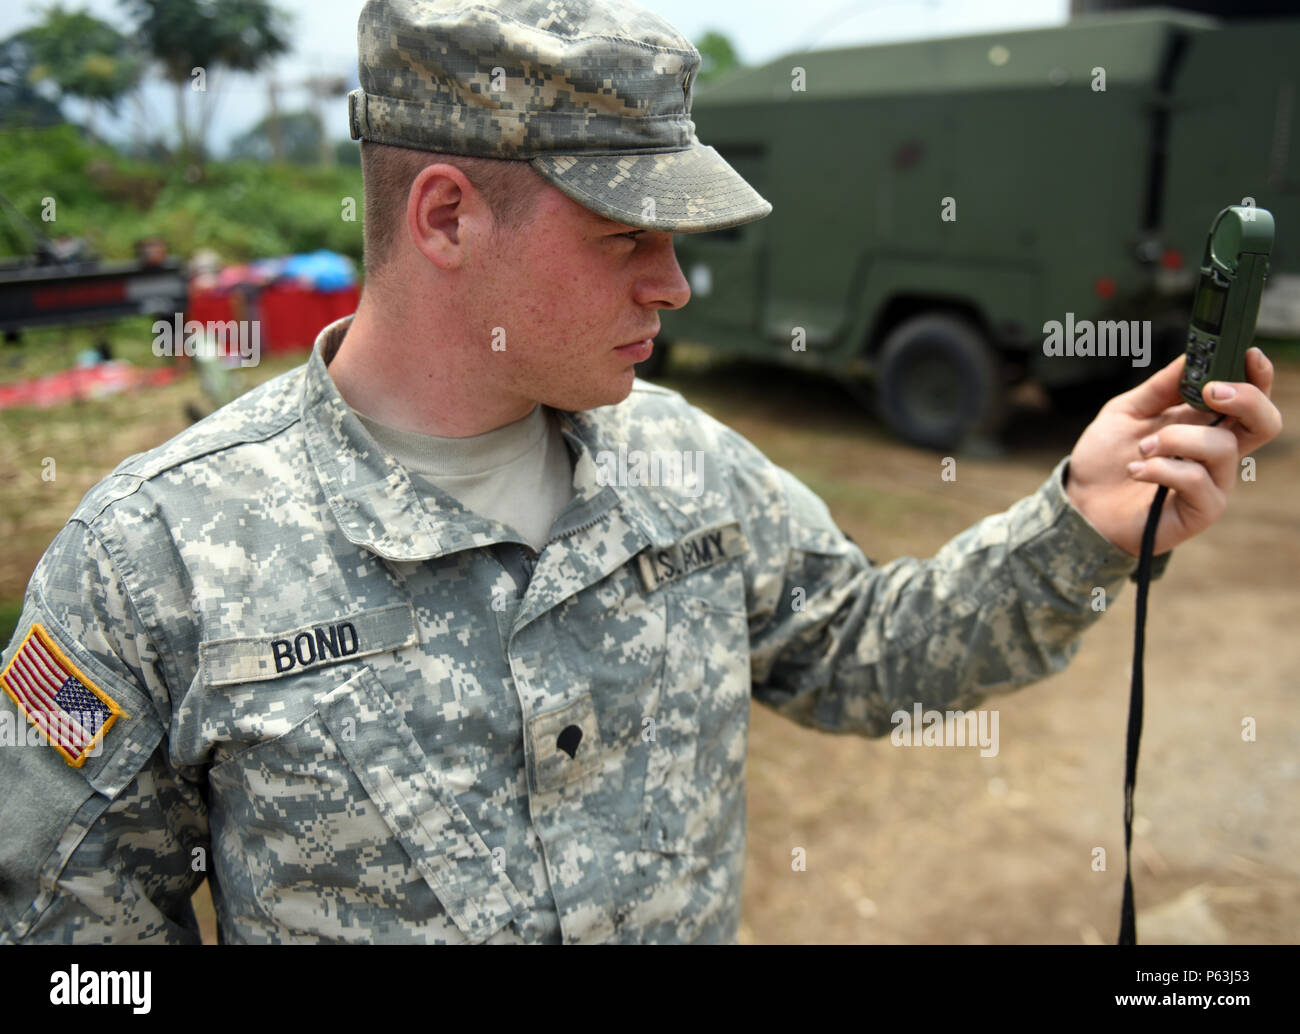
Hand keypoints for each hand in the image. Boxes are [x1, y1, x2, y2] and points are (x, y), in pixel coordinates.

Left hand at [1064, 347, 1281, 556]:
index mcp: (1204, 424)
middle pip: (1265, 424)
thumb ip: (1160, 387)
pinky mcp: (1201, 510)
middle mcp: (1217, 452)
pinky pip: (1196, 480)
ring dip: (1176, 439)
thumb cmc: (1106, 458)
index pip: (1251, 399)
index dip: (1259, 377)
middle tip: (1209, 392)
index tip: (1249, 354)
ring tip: (1142, 448)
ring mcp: (1213, 483)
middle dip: (1246, 400)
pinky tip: (1134, 470)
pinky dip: (1160, 470)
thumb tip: (1191, 356)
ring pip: (1222, 448)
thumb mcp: (1126, 411)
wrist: (1081, 502)